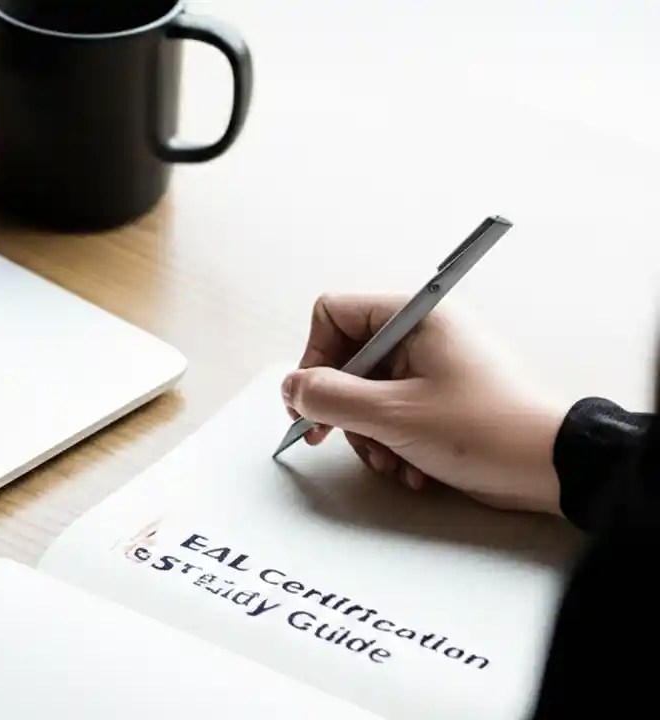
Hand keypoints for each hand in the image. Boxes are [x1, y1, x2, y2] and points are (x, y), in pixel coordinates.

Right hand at [280, 294, 570, 516]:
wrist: (557, 466)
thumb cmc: (487, 429)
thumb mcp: (393, 416)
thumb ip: (330, 397)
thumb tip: (291, 387)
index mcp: (415, 316)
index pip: (333, 313)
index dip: (313, 357)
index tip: (312, 400)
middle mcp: (423, 332)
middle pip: (347, 358)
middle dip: (341, 406)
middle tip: (331, 438)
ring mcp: (433, 365)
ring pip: (367, 390)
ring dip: (366, 432)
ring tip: (388, 461)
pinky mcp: (442, 397)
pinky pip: (393, 411)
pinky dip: (392, 441)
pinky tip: (409, 467)